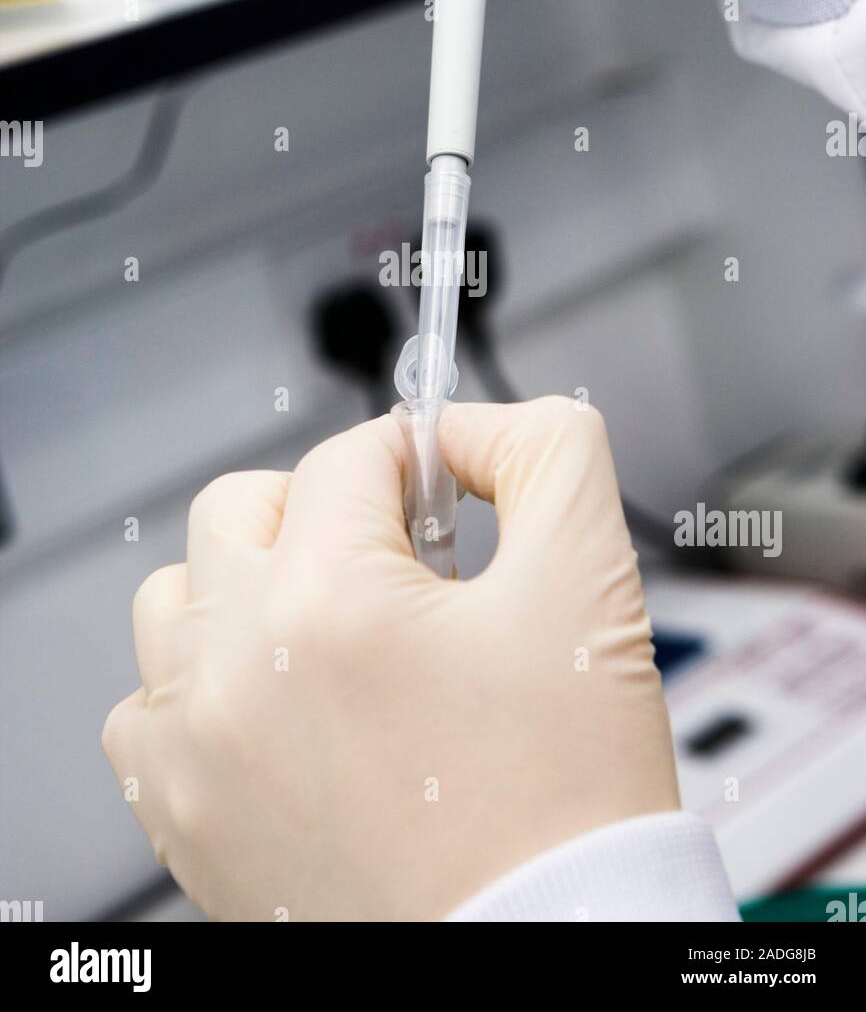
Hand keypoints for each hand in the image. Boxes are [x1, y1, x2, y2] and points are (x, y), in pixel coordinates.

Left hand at [103, 397, 677, 921]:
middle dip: (322, 506)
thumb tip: (473, 425)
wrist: (541, 950)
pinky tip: (281, 706)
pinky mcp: (183, 816)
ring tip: (332, 628)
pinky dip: (204, 685)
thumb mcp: (592, 586)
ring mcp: (197, 749)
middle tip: (396, 556)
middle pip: (243, 508)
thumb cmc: (565, 804)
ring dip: (248, 586)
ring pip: (178, 599)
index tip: (444, 488)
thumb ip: (548, 454)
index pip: (351, 456)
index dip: (414, 457)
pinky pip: (146, 707)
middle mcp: (239, 670)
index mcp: (332, 604)